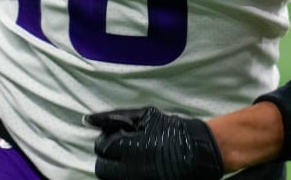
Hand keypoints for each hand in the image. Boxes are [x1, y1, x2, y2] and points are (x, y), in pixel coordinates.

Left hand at [87, 106, 223, 179]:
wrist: (202, 151)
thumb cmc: (175, 130)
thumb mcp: (147, 116)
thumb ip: (116, 118)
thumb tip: (88, 120)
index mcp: (132, 148)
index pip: (102, 148)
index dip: (106, 141)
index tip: (114, 137)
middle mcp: (133, 170)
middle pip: (102, 169)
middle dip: (107, 158)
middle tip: (118, 150)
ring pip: (112, 179)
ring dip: (115, 169)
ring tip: (127, 159)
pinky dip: (126, 175)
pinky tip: (135, 167)